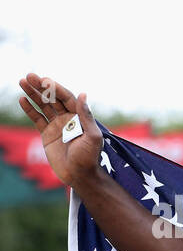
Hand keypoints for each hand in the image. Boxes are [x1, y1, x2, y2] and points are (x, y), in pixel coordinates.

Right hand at [17, 73, 103, 187]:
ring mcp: (57, 125)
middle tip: (29, 75)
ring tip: (22, 82)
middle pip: (53, 98)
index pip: (66, 98)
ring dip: (33, 94)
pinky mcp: (47, 134)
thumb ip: (86, 116)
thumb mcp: (92, 136)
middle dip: (41, 87)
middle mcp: (68, 118)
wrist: (79, 175)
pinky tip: (22, 99)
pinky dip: (30, 109)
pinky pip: (37, 118)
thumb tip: (83, 94)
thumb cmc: (89, 157)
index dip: (55, 88)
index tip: (44, 80)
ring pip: (43, 105)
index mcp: (80, 117)